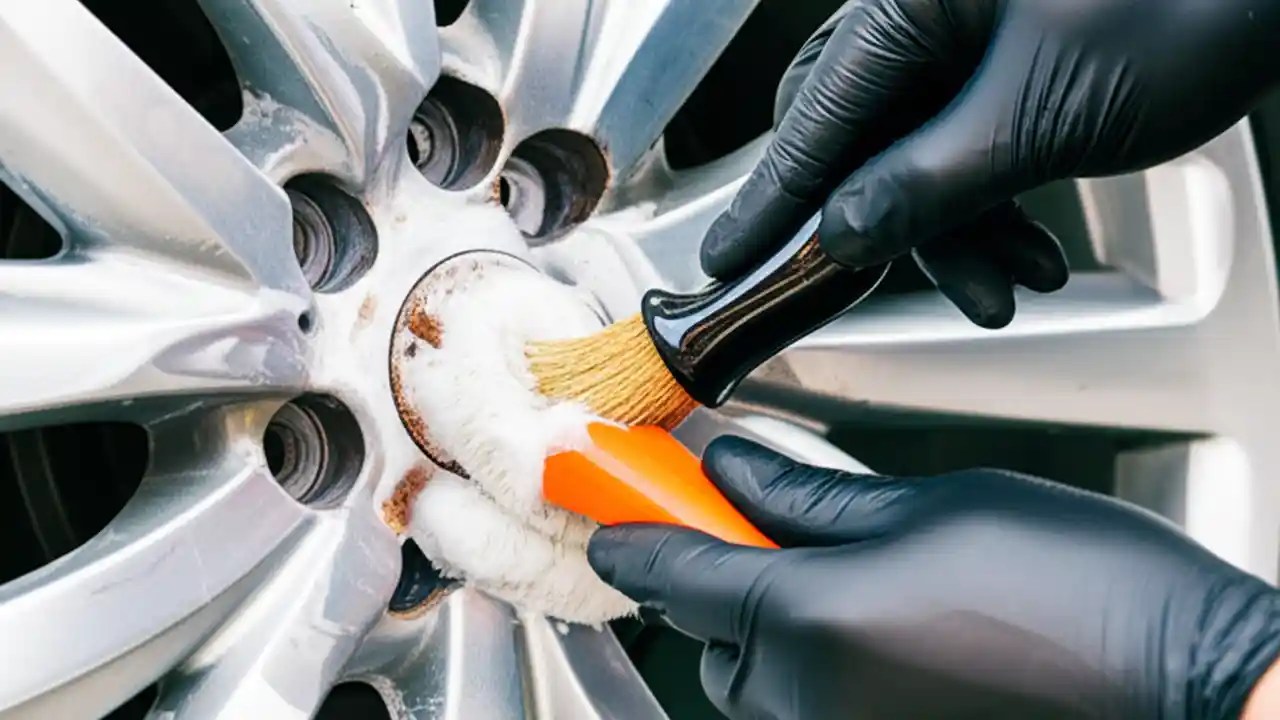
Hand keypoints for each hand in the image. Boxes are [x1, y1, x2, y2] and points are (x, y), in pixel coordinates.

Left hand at [588, 437, 1279, 718]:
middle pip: (711, 639)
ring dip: (772, 632)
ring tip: (856, 585)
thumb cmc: (1081, 588)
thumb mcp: (930, 505)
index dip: (630, 530)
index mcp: (807, 619)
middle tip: (769, 530)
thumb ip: (809, 496)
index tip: (603, 506)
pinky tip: (886, 631)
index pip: (673, 573)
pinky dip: (818, 671)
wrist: (1188, 681)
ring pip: (758, 684)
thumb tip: (732, 468)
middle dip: (724, 584)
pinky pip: (813, 711)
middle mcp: (808, 702)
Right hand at [701, 0, 1279, 327]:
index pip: (812, 120)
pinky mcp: (1008, 61)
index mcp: (908, 2)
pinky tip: (1030, 249)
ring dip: (957, 231)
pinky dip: (992, 205)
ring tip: (1009, 286)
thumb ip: (925, 184)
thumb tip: (841, 235)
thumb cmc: (1186, 8)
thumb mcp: (1036, 120)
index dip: (771, 203)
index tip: (729, 260)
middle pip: (858, 140)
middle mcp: (925, 11)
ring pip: (917, 154)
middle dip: (889, 228)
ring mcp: (968, 34)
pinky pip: (967, 145)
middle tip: (916, 285)